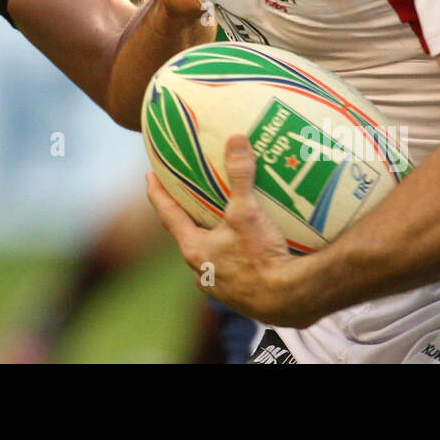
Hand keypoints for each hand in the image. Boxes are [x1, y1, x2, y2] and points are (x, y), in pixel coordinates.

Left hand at [147, 134, 316, 327]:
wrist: (290, 299)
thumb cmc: (262, 257)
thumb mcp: (247, 212)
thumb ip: (240, 176)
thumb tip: (236, 139)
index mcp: (194, 249)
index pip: (168, 215)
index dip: (157, 193)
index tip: (149, 176)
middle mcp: (201, 271)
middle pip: (187, 235)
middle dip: (186, 216)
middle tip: (187, 196)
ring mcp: (219, 287)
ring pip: (208, 255)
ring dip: (210, 238)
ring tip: (219, 220)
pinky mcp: (239, 296)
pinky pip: (229, 269)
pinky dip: (231, 254)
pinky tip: (246, 248)